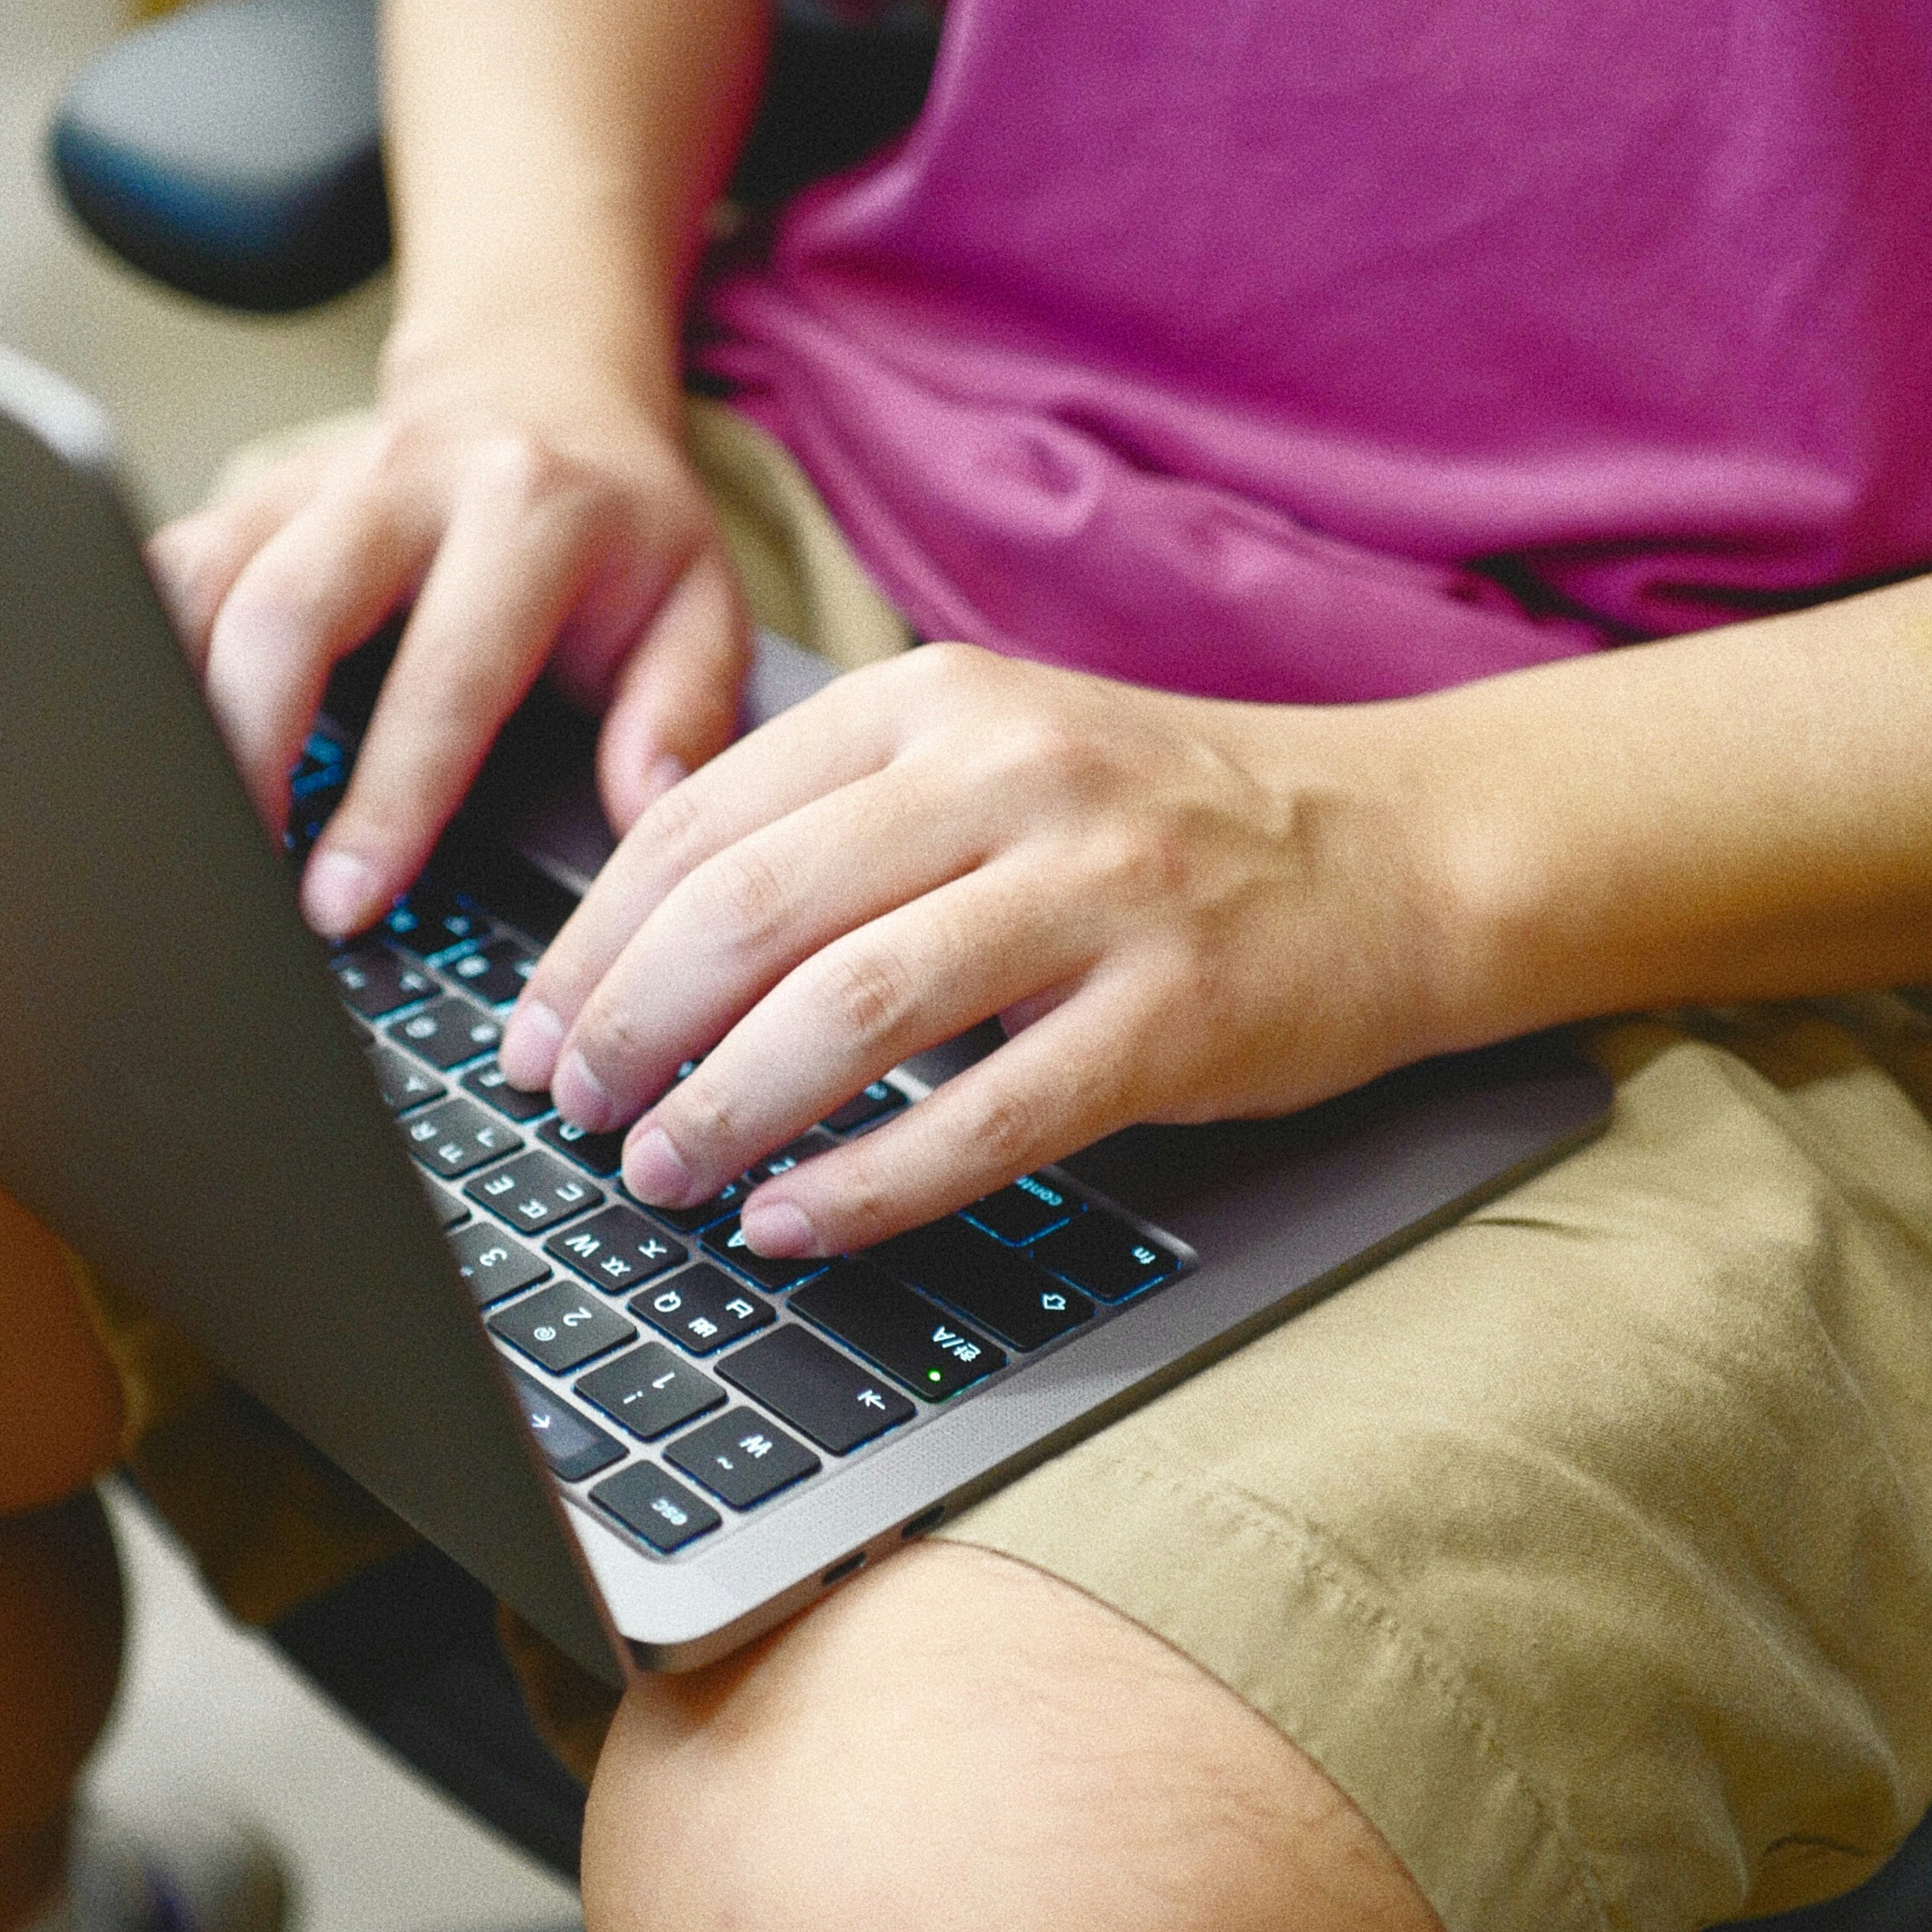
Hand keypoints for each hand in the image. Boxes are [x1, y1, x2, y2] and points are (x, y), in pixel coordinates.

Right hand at [147, 361, 751, 936]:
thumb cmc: (618, 526)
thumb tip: (645, 818)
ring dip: (171, 709)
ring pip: (197, 580)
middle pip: (286, 608)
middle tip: (236, 871)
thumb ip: (681, 714)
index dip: (391, 798)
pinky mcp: (247, 493)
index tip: (344, 903)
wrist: (543, 390)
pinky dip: (134, 654)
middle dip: (246, 751)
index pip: (446, 674)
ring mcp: (311, 481)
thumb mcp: (697, 606)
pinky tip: (139, 746)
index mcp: (529, 513)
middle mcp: (405, 480)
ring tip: (176, 825)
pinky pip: (160, 565)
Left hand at [494, 643, 1460, 1258]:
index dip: (589, 943)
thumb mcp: (987, 760)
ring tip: (661, 1175)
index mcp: (930, 704)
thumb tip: (634, 951)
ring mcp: (1096, 890)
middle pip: (748, 911)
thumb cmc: (1160, 824)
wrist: (1399, 847)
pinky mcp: (1170, 1013)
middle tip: (573, 1115)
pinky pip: (982, 1118)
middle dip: (628, 1031)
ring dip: (723, 1111)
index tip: (532, 1034)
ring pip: (847, 1010)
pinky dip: (865, 1187)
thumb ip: (829, 821)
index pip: (698, 820)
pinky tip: (794, 1227)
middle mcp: (1006, 775)